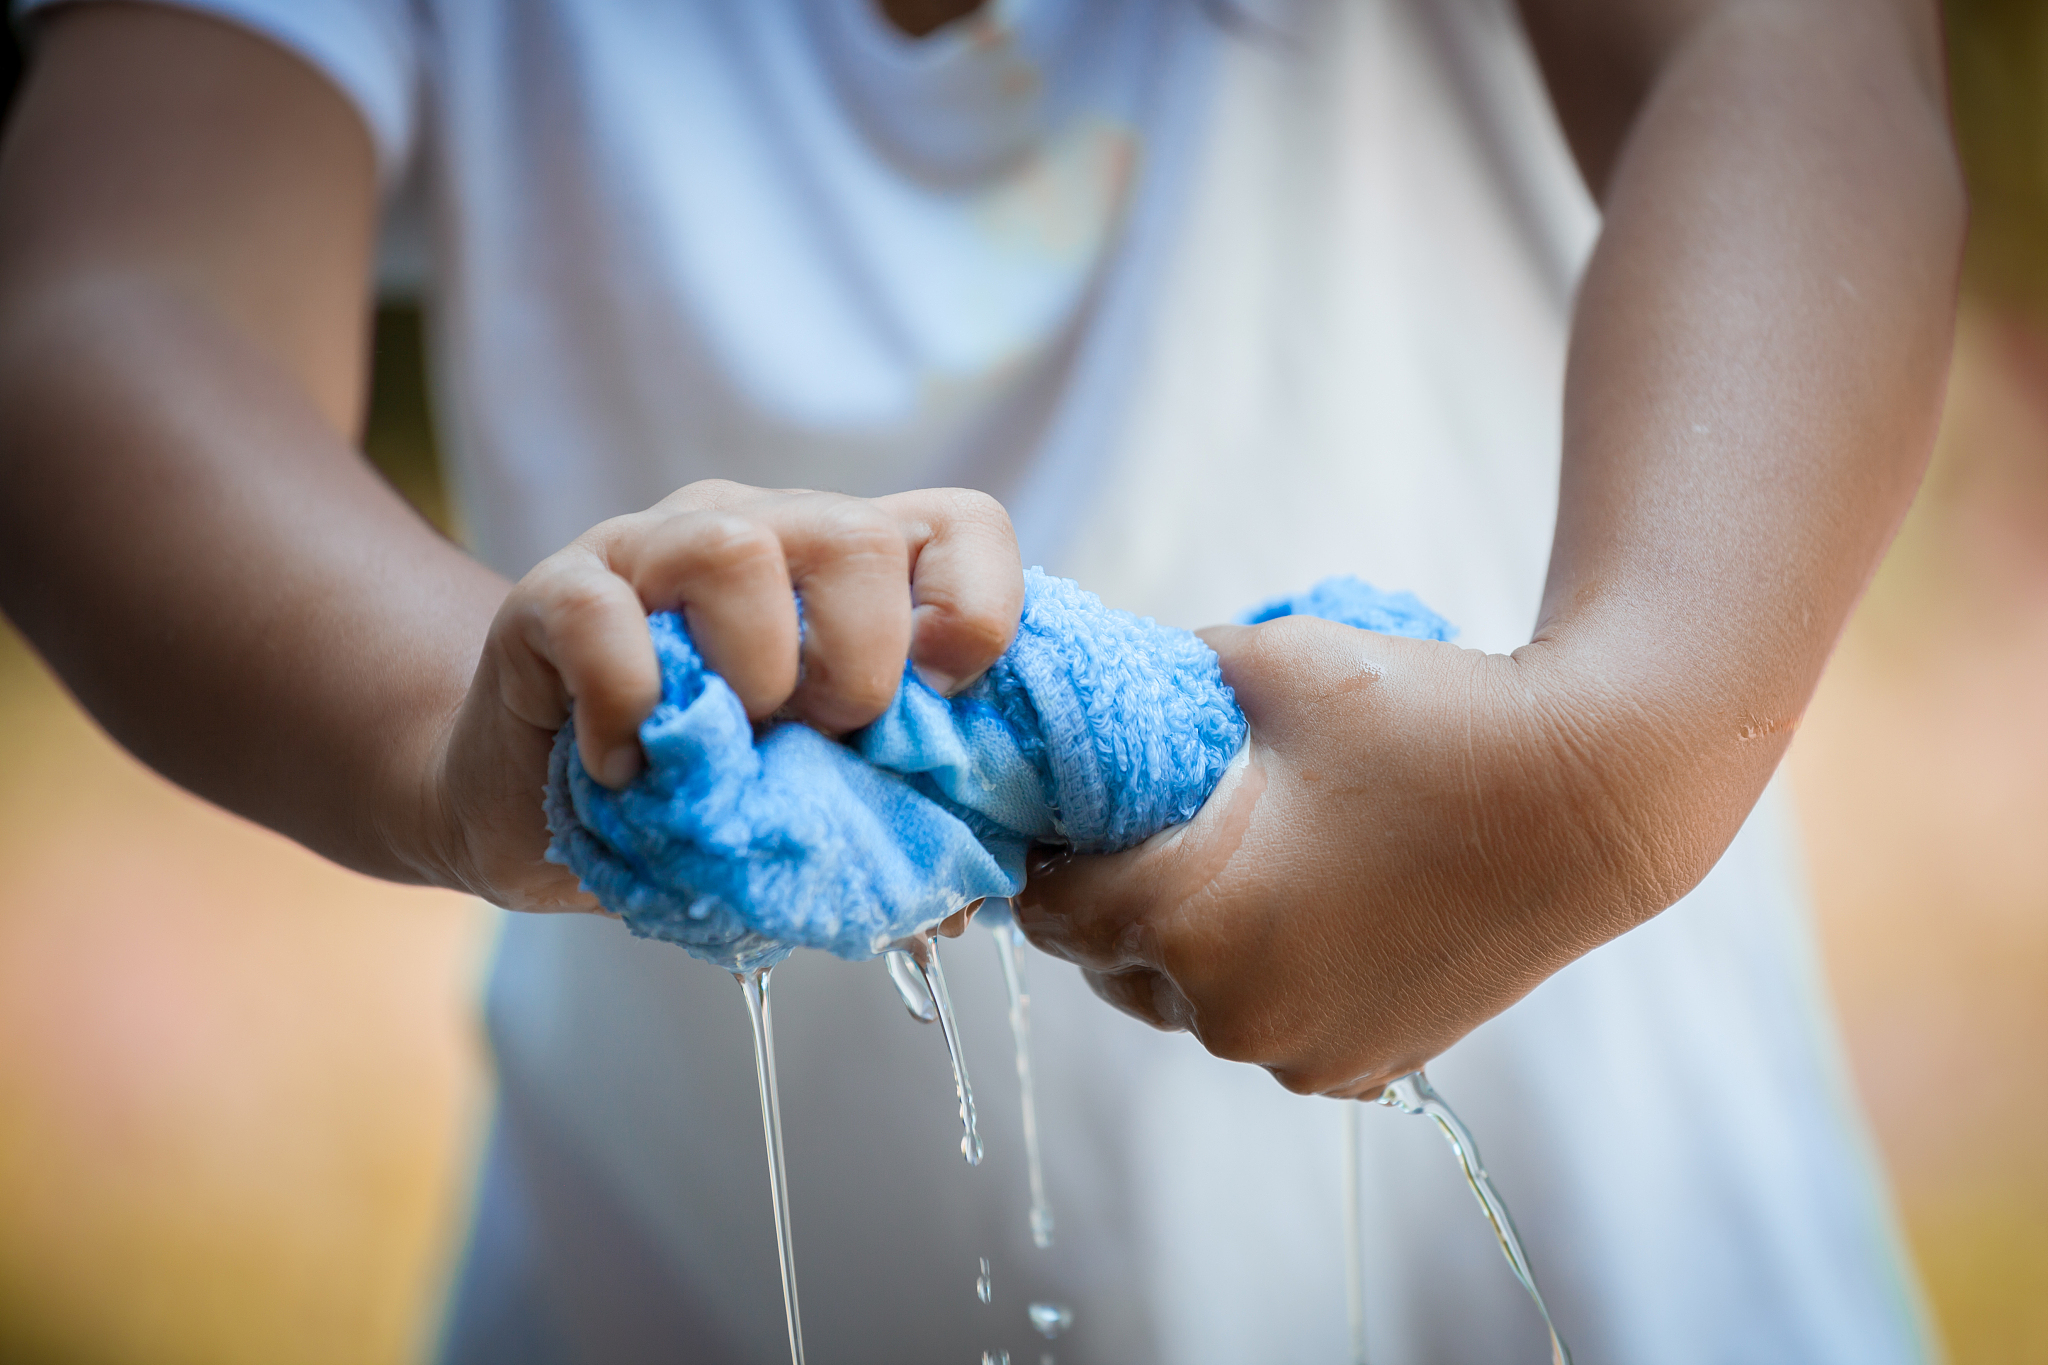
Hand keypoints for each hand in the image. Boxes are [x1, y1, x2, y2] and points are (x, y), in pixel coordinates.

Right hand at [422, 481, 1023, 911]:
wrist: (526, 808)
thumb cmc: (692, 800)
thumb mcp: (811, 811)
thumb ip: (889, 831)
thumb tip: (963, 906)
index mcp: (843, 571)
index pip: (958, 524)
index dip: (976, 608)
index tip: (944, 701)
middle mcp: (756, 530)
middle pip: (855, 533)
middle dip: (860, 667)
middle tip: (817, 739)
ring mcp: (647, 551)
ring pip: (735, 546)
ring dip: (753, 671)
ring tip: (728, 744)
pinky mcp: (548, 594)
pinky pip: (599, 614)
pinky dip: (624, 706)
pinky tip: (623, 769)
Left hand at [1012, 614, 1729, 1096]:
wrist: (1598, 790)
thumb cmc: (1426, 715)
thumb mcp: (1268, 663)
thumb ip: (1167, 681)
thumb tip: (1112, 689)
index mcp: (1190, 924)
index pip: (1048, 910)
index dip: (1042, 853)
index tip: (1059, 813)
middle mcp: (1235, 1015)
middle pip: (1112, 968)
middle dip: (1111, 902)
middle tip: (1143, 832)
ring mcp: (1305, 1054)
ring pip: (1189, 1007)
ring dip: (1184, 949)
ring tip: (1229, 864)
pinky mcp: (1370, 1068)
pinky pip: (1271, 1027)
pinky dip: (1263, 979)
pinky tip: (1299, 907)